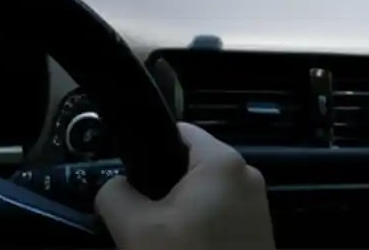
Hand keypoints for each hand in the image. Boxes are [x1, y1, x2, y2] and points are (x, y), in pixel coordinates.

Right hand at [95, 122, 273, 248]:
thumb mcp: (132, 225)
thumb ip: (112, 191)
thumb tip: (116, 188)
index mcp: (223, 162)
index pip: (174, 130)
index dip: (146, 148)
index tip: (130, 178)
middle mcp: (247, 177)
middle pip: (186, 164)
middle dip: (160, 186)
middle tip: (142, 216)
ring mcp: (256, 207)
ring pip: (199, 192)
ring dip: (178, 210)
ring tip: (162, 238)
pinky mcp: (256, 232)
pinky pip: (215, 214)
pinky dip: (196, 227)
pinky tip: (183, 248)